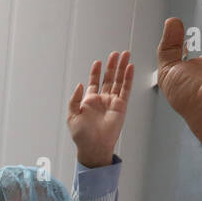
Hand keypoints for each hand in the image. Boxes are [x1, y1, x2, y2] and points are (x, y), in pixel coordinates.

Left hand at [67, 51, 132, 167]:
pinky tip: (130, 67)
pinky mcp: (121, 106)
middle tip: (116, 54)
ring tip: (125, 55)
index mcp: (89, 101)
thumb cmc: (82, 136)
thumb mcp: (72, 116)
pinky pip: (125, 89)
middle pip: (108, 78)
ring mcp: (112, 102)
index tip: (98, 62)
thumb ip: (74, 100)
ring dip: (122, 68)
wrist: (94, 146)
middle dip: (112, 65)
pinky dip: (128, 78)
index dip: (96, 72)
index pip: (94, 82)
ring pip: (118, 80)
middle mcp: (102, 100)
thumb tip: (79, 85)